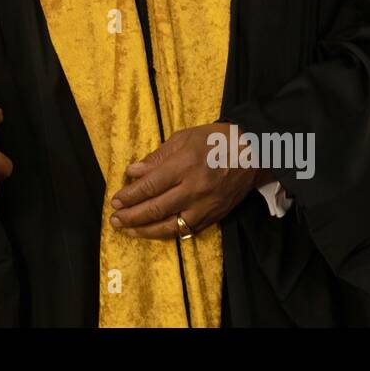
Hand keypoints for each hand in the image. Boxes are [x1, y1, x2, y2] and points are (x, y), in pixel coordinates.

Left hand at [108, 123, 262, 239]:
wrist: (255, 152)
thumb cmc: (216, 139)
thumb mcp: (184, 137)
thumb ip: (158, 156)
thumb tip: (134, 171)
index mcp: (185, 164)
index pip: (150, 185)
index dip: (130, 195)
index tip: (115, 200)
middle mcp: (194, 188)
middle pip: (156, 208)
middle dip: (131, 216)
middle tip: (115, 219)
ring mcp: (206, 205)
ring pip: (170, 225)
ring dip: (146, 230)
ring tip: (129, 230)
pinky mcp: (215, 216)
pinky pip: (188, 229)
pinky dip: (169, 233)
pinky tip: (154, 232)